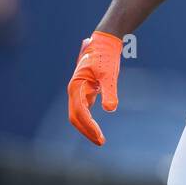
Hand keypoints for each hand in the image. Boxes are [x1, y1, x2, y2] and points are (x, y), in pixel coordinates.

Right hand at [66, 31, 122, 145]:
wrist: (104, 43)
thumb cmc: (105, 57)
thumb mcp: (109, 74)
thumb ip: (109, 91)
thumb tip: (110, 109)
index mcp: (76, 87)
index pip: (80, 113)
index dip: (89, 127)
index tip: (100, 138)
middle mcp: (74, 90)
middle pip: (76, 117)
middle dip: (87, 131)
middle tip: (101, 142)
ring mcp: (79, 91)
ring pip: (79, 114)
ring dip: (87, 127)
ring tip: (100, 138)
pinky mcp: (85, 90)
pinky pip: (84, 109)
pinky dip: (89, 120)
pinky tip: (96, 127)